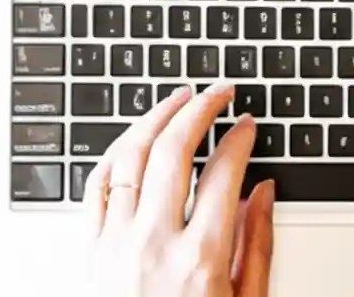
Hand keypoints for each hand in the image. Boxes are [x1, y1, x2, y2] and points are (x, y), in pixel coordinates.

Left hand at [83, 84, 274, 296]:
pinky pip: (96, 187)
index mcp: (201, 259)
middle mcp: (154, 244)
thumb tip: (263, 193)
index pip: (223, 172)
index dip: (239, 138)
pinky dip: (115, 154)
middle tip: (217, 93)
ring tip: (176, 100)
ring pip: (129, 158)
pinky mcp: (90, 251)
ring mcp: (115, 245)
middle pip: (173, 151)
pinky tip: (133, 140)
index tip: (247, 124)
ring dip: (154, 119)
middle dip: (199, 110)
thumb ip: (257, 245)